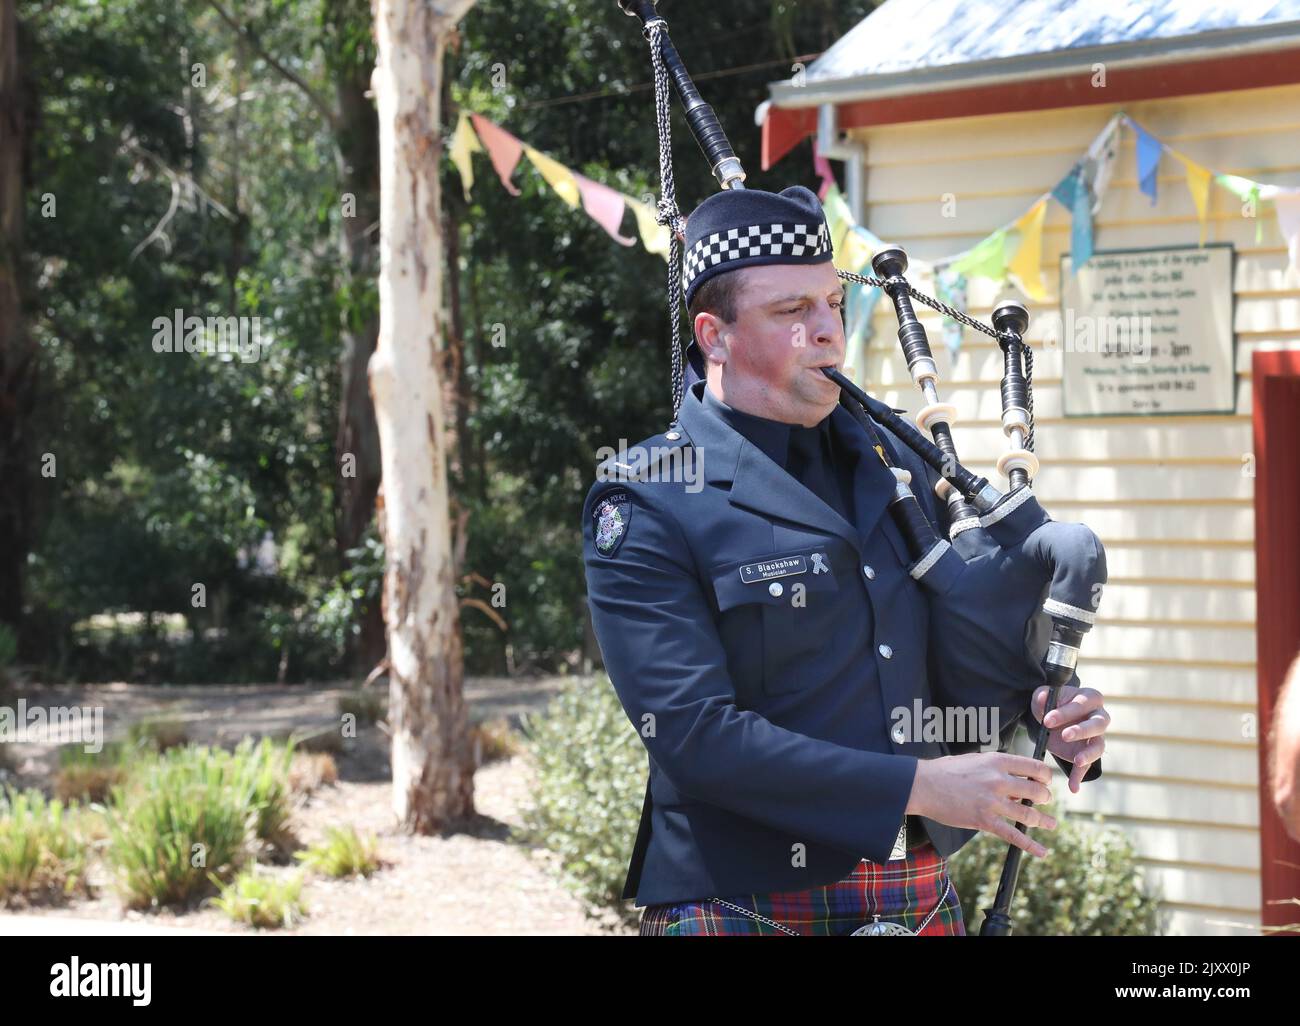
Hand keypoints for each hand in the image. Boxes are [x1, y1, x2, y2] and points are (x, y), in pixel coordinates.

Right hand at [907, 753, 1056, 857]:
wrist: (922, 785)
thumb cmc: (945, 771)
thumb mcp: (975, 761)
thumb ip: (997, 770)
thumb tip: (1016, 786)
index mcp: (997, 761)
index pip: (1035, 767)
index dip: (1045, 776)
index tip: (1045, 781)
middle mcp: (998, 780)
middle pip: (1036, 791)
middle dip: (1044, 798)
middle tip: (1043, 801)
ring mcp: (992, 802)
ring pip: (1028, 814)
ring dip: (1043, 820)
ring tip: (1050, 824)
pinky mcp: (984, 821)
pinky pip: (1013, 835)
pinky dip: (1030, 846)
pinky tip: (1042, 851)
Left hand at [1032, 684, 1108, 792]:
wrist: (1048, 719)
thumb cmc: (1050, 703)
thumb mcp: (1042, 695)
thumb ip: (1042, 696)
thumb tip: (1043, 699)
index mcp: (1090, 698)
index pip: (1082, 704)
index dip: (1066, 712)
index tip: (1047, 720)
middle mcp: (1098, 717)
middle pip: (1098, 724)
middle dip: (1082, 730)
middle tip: (1065, 735)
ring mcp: (1096, 737)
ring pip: (1099, 746)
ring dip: (1088, 754)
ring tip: (1077, 761)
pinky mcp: (1087, 753)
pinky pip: (1087, 766)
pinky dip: (1080, 776)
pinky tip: (1073, 787)